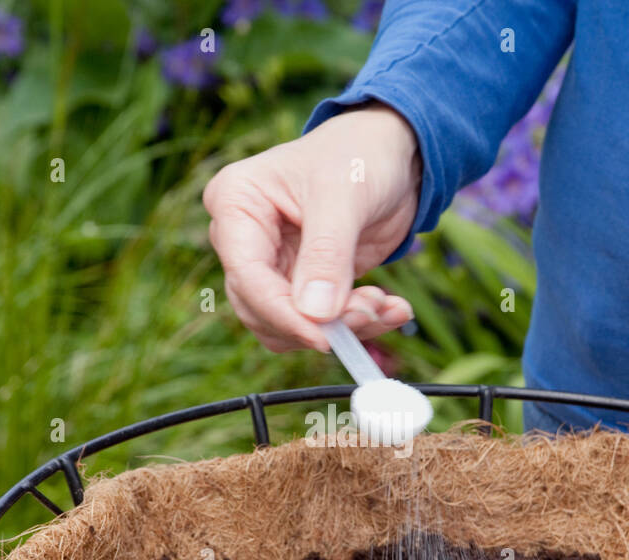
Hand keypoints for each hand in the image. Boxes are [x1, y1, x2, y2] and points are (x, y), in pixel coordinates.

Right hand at [203, 103, 422, 352]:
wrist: (392, 154)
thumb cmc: (360, 153)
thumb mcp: (344, 196)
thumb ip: (327, 254)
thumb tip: (314, 315)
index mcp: (236, 203)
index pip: (247, 275)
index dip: (283, 314)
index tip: (325, 337)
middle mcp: (243, 240)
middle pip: (262, 310)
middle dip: (318, 323)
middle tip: (371, 312)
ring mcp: (272, 266)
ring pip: (291, 325)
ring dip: (343, 327)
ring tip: (386, 306)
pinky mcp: (302, 286)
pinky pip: (319, 324)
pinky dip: (357, 325)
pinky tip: (392, 309)